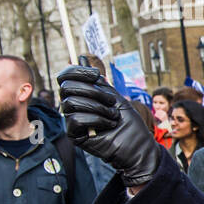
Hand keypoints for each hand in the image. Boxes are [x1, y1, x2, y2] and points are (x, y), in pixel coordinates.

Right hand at [57, 66, 161, 186]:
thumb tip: (81, 58)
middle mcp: (74, 106)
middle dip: (92, 90)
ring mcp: (73, 120)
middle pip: (66, 87)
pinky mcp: (75, 135)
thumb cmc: (129, 123)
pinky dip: (95, 119)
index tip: (96, 74)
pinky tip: (108, 124)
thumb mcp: (115, 97)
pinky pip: (75, 119)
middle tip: (111, 101)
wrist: (138, 146)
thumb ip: (98, 81)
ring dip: (98, 107)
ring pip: (70, 103)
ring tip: (113, 115)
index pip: (66, 77)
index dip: (77, 71)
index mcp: (82, 95)